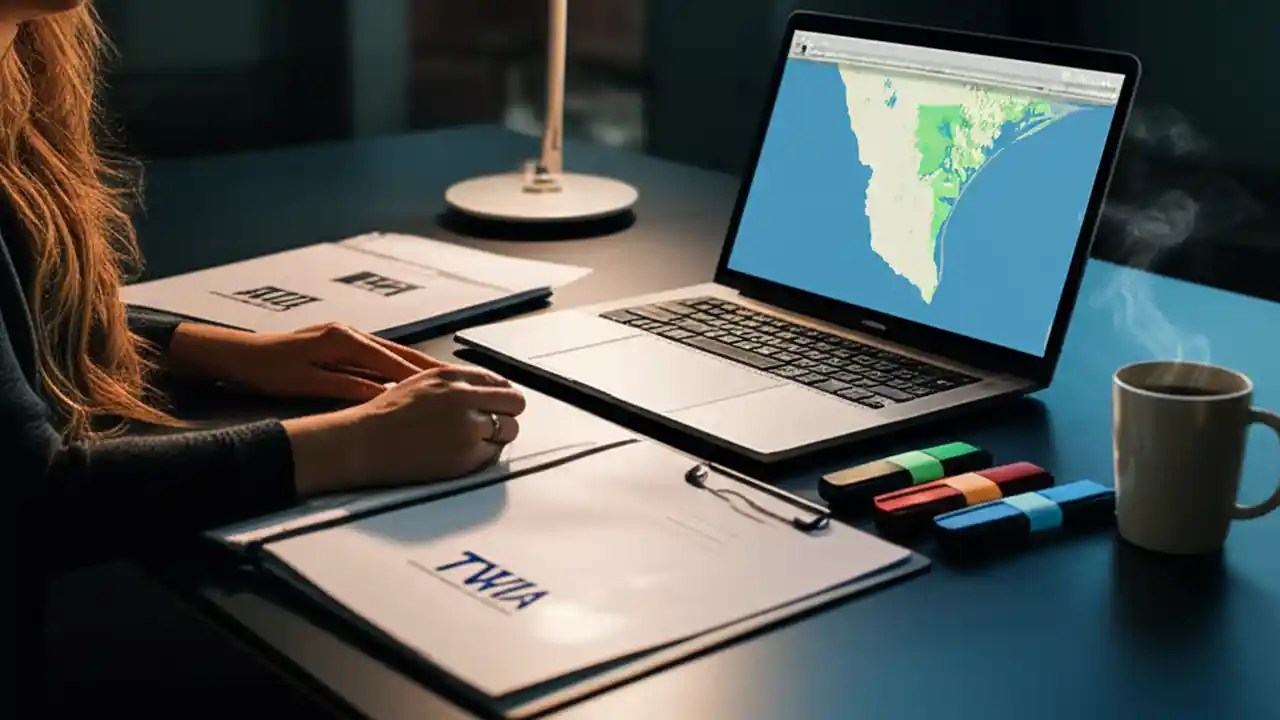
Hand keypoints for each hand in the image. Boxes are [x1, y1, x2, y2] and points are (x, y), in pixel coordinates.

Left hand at [167, 322, 442, 401]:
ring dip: (416, 366)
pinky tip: (409, 377)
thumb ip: (347, 387)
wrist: (238, 354)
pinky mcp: (339, 342)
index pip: (392, 361)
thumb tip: (382, 395)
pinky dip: (397, 365)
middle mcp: (349, 333)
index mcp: (343, 341)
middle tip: (461, 381)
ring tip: (445, 380)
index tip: (448, 388)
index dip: (421, 376)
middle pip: (398, 352)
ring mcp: (345, 335)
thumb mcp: (307, 383)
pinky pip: (377, 355)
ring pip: (390, 353)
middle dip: (430, 367)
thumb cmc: (267, 371)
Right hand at [282, 365, 526, 496]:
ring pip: (509, 429)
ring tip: (474, 441)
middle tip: (495, 424)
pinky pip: (492, 454)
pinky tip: (462, 454)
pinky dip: (483, 455)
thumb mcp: (420, 382)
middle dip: (508, 413)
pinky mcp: (465, 455)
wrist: (362, 443)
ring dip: (498, 436)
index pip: (498, 380)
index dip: (501, 395)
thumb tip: (487, 390)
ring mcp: (467, 427)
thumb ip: (454, 383)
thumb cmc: (384, 415)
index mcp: (451, 376)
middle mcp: (463, 397)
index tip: (498, 404)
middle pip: (515, 402)